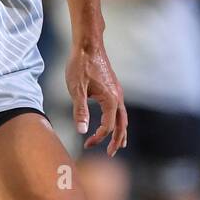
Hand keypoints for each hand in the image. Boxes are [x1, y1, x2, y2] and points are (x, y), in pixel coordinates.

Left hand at [65, 41, 127, 155]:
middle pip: (122, 125)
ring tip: (119, 144)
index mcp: (110, 100)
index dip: (98, 138)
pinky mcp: (113, 87)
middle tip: (111, 154)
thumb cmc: (80, 65)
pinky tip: (112, 122)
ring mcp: (117, 91)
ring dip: (121, 131)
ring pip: (123, 117)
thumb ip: (80, 111)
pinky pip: (120, 108)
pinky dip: (119, 120)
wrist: (88, 45)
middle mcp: (117, 97)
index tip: (87, 144)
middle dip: (117, 141)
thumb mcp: (76, 89)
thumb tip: (82, 131)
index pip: (107, 127)